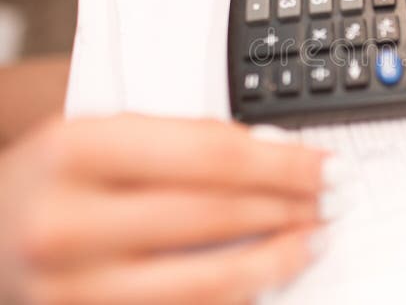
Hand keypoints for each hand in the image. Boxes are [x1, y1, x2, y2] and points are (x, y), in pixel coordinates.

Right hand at [0, 114, 345, 303]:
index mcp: (77, 150)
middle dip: (288, 205)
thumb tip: (276, 154)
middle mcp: (68, 221)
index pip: (210, 154)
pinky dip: (237, 293)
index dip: (282, 161)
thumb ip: (184, 141)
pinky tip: (265, 273)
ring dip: (275, 257)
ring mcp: (73, 287)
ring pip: (207, 279)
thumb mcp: (104, 135)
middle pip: (215, 214)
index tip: (322, 162)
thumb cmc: (56, 177)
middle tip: (330, 198)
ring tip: (312, 238)